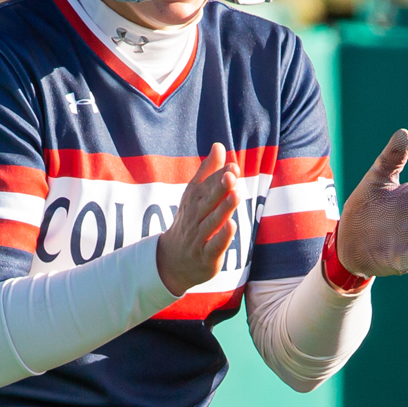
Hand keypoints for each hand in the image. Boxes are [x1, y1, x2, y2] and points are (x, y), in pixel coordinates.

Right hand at [156, 143, 240, 293]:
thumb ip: (208, 172)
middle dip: (219, 187)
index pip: (206, 186)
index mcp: (193, 201)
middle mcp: (195, 217)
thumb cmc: (190, 222)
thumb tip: (219, 145)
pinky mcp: (206, 256)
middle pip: (207, 201)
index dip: (218, 176)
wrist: (172, 261)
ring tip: (235, 194)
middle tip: (232, 174)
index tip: (232, 166)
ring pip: (212, 221)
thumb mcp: (195, 196)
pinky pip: (214, 245)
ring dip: (223, 208)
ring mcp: (199, 237)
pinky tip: (231, 225)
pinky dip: (222, 237)